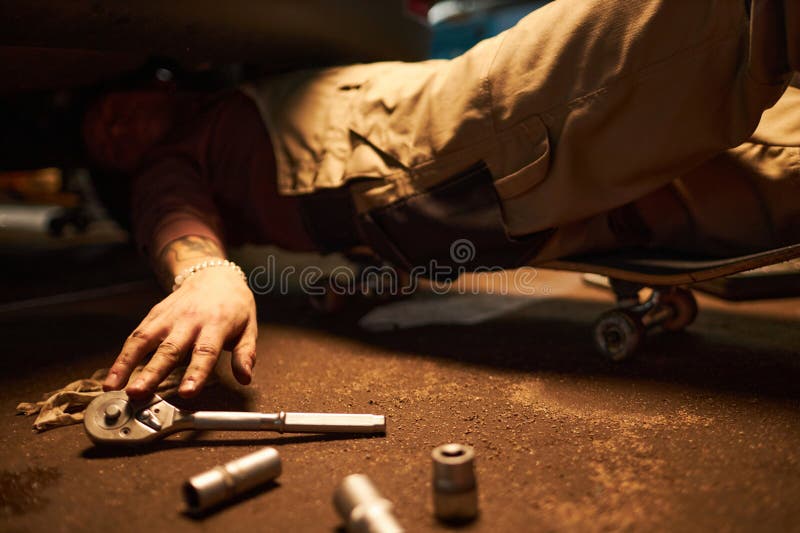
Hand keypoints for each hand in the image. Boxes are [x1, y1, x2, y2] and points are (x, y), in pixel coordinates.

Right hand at [103, 266, 257, 398]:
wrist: (214, 275)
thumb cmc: (233, 306)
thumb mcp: (249, 327)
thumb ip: (245, 353)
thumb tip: (245, 378)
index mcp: (216, 325)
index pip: (205, 352)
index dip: (196, 373)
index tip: (187, 392)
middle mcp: (189, 321)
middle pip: (169, 349)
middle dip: (152, 373)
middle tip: (138, 393)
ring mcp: (168, 317)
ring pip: (145, 340)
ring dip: (126, 364)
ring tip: (113, 387)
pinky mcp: (154, 316)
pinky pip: (135, 336)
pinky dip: (122, 356)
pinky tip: (113, 375)